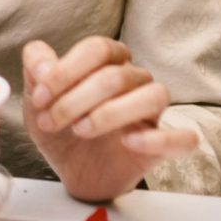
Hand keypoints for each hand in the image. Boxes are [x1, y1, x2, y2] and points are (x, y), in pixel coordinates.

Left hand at [22, 37, 198, 201]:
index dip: (66, 70)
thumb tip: (43, 65)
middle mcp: (136, 81)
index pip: (98, 48)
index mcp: (109, 62)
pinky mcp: (164, 147)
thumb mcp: (38, 100)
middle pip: (117, 75)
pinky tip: (128, 142)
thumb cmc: (61, 129)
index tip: (39, 97)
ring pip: (155, 95)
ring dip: (113, 112)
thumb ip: (36, 71)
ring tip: (81, 130)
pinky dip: (159, 139)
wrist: (73, 172)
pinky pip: (183, 138)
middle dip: (76, 98)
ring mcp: (152, 114)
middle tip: (50, 120)